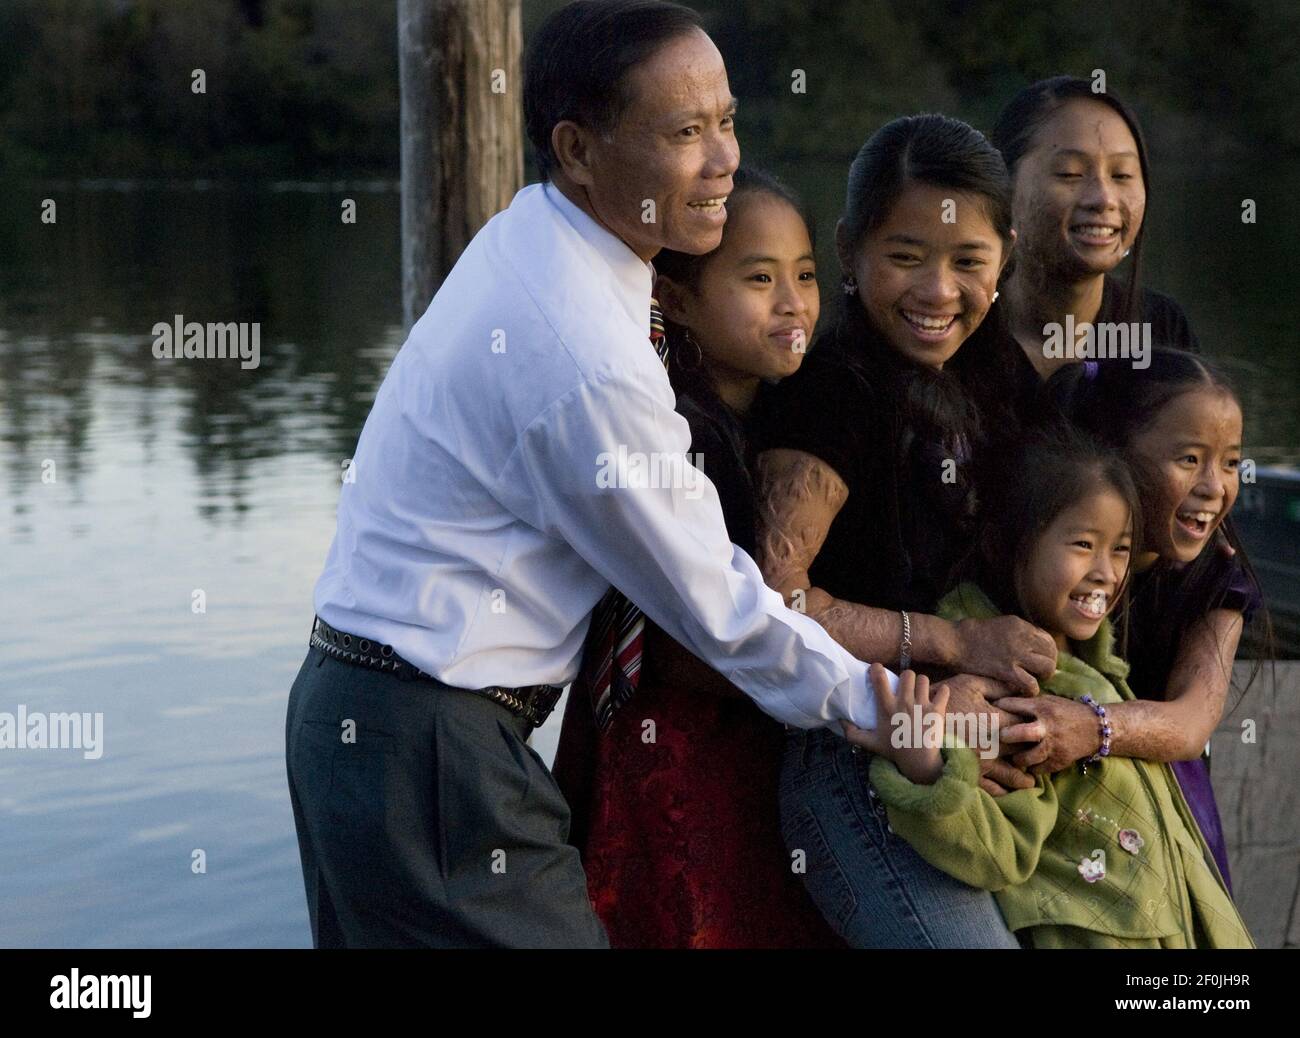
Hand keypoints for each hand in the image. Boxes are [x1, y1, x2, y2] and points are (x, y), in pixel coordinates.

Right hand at [842, 665, 946, 784]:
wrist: (918, 761)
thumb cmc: (893, 750)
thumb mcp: (870, 743)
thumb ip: (852, 733)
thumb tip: (839, 722)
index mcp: (887, 707)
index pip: (879, 678)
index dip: (877, 668)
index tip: (877, 668)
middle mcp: (904, 702)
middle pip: (907, 674)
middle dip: (906, 677)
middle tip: (905, 686)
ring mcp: (922, 705)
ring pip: (923, 680)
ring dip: (921, 684)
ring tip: (920, 691)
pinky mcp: (937, 710)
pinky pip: (943, 691)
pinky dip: (942, 691)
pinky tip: (938, 696)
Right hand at [940, 675, 1035, 792]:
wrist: (916, 722)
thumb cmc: (945, 700)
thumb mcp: (971, 684)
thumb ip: (999, 687)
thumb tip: (1021, 690)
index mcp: (998, 721)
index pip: (1028, 727)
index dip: (1035, 728)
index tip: (1037, 729)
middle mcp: (995, 745)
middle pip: (1025, 753)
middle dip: (1033, 754)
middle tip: (1038, 756)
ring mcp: (983, 763)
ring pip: (1013, 775)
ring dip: (1023, 778)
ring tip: (1028, 780)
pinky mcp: (971, 774)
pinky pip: (993, 789)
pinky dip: (1004, 790)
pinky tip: (1007, 789)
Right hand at [952, 616, 1056, 694]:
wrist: (953, 641)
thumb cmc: (970, 634)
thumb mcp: (999, 625)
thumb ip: (1017, 633)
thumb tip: (1030, 643)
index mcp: (1020, 625)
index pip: (1047, 639)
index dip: (1047, 652)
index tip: (1039, 660)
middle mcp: (1022, 637)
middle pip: (1052, 653)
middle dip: (1048, 664)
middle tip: (1038, 673)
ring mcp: (1016, 654)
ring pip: (1047, 668)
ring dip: (1043, 676)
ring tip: (1033, 681)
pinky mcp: (1007, 670)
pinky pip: (1031, 684)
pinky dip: (1031, 690)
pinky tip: (1023, 690)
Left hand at [998, 695, 1101, 773]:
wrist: (1096, 728)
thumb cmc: (1065, 711)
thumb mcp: (1047, 700)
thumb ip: (1026, 703)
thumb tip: (996, 703)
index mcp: (1042, 707)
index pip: (1012, 705)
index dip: (996, 708)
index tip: (985, 713)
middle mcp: (1047, 726)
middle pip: (1021, 733)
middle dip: (1005, 735)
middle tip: (997, 738)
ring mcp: (1054, 745)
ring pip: (1027, 757)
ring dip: (1016, 758)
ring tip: (1012, 755)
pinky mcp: (1060, 761)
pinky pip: (1038, 769)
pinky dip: (1031, 767)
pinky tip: (1028, 763)